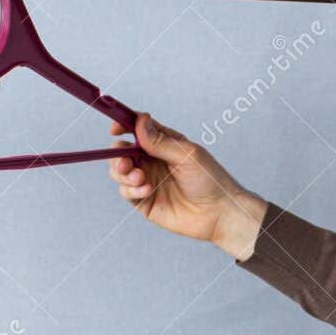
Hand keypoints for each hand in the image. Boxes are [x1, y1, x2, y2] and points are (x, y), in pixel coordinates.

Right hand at [108, 113, 266, 259]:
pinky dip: (131, 189)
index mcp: (164, 144)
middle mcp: (153, 161)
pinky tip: (147, 189)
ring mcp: (147, 181)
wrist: (219, 213)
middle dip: (118, 154)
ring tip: (140, 178)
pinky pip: (126, 192)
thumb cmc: (210, 180)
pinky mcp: (145, 202)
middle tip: (126, 162)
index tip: (115, 129)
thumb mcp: (187, 155)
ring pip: (120, 172)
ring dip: (123, 173)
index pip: (137, 130)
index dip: (123, 126)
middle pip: (122, 151)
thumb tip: (139, 121)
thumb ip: (160, 141)